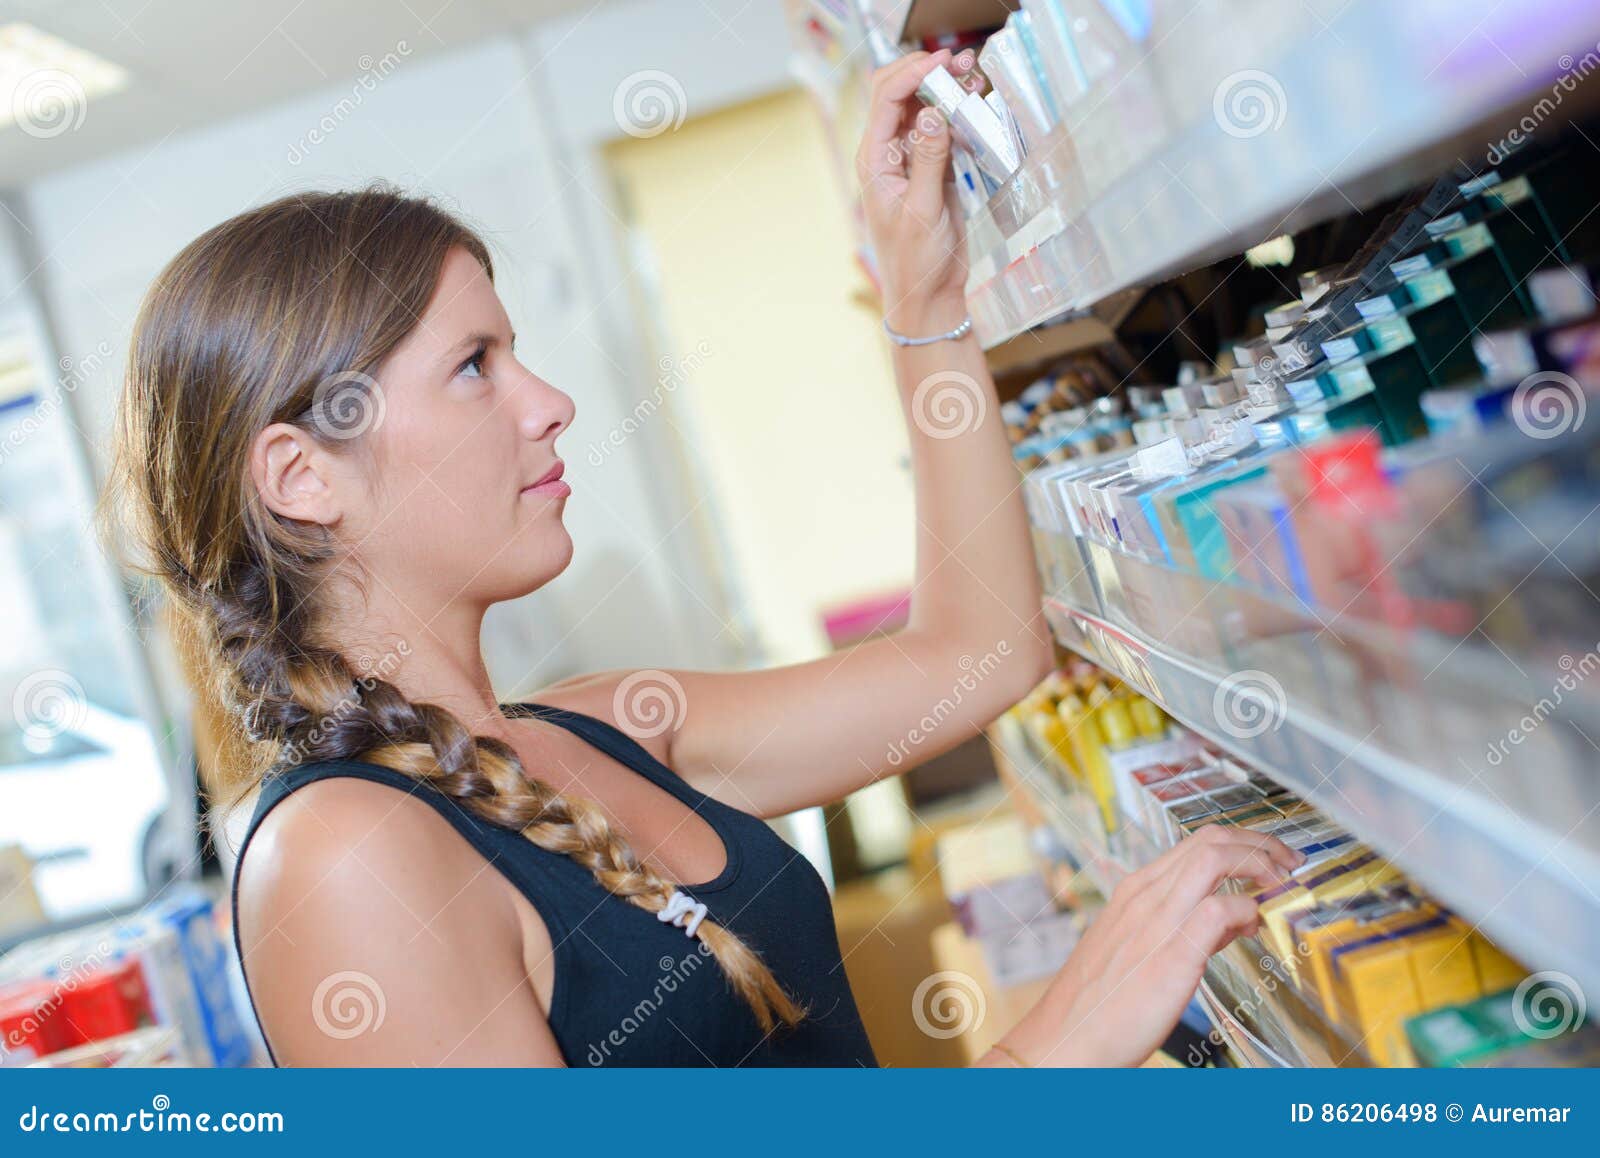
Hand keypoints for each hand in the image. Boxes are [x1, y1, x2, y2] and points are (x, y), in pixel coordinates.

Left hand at [854, 50, 982, 334]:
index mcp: (875, 161)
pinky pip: (944, 132)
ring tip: (972, 77)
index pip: (886, 100)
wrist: (928, 295)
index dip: (911, 73)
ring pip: (925, 111)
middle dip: (927, 73)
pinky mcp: (935, 170)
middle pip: (901, 96)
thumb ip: (929, 161)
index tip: (941, 62)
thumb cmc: (915, 262)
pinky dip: (958, 115)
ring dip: (946, 91)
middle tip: (961, 64)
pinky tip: (975, 106)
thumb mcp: (923, 210)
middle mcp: (889, 154)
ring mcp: (913, 160)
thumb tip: (933, 115)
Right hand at [996, 824, 1304, 1066]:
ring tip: (1282, 882)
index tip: (1271, 858)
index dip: (1243, 843)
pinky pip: (1219, 910)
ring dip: (1260, 862)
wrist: (1066, 1039)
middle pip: (1210, 839)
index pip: (1197, 843)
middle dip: (1260, 843)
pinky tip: (1254, 928)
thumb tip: (1236, 919)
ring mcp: (1156, 920)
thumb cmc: (1100, 1005)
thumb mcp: (1141, 951)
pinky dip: (1247, 909)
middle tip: (1288, 861)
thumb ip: (1190, 928)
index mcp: (1135, 891)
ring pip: (1214, 858)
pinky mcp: (1171, 953)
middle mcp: (1145, 895)